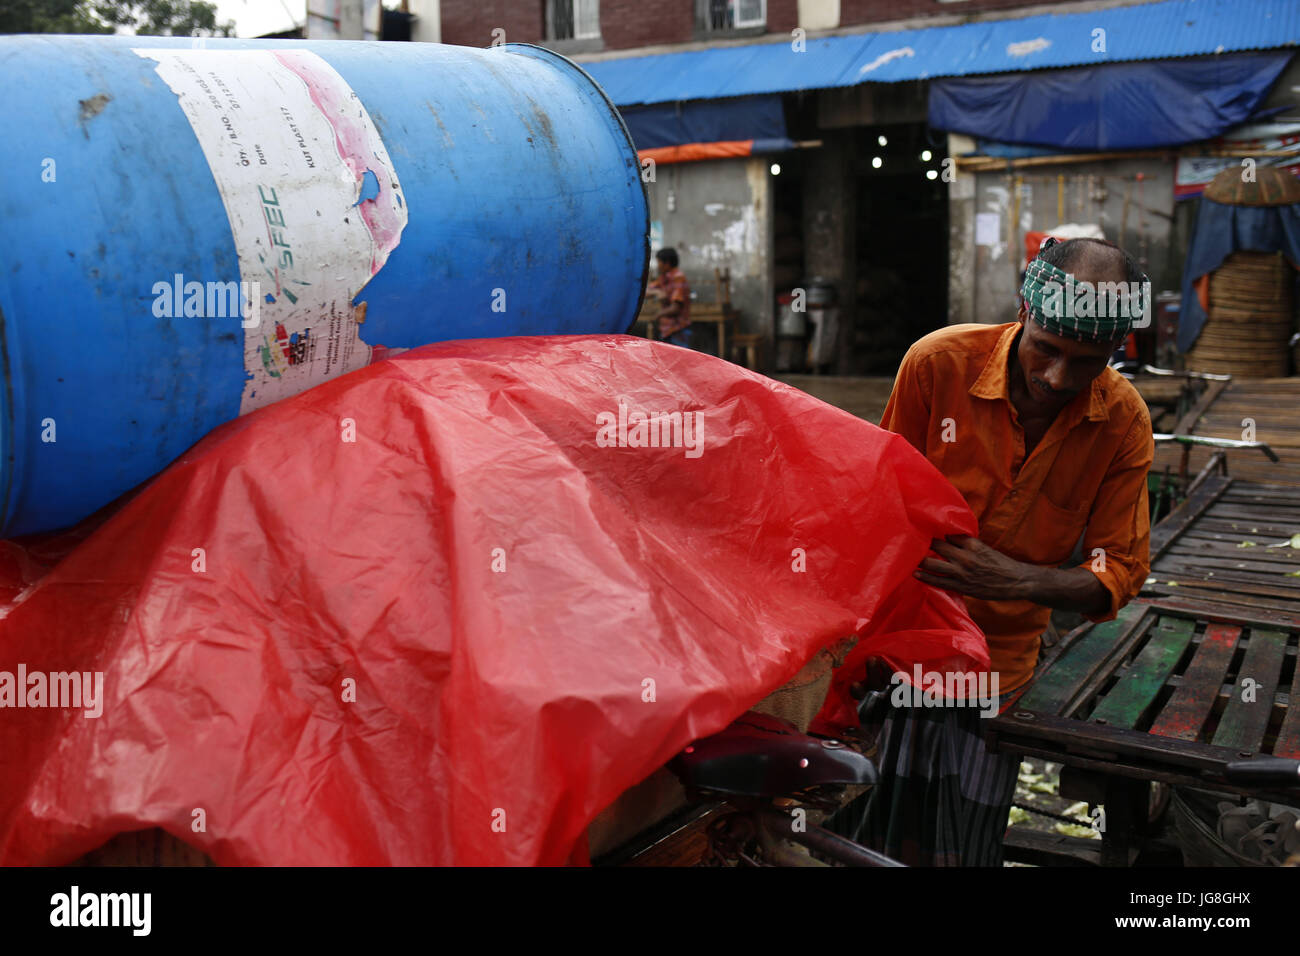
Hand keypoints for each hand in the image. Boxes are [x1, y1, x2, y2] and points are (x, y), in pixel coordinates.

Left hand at [914, 535, 1033, 600]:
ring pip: (933, 563)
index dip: (934, 533)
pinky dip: (925, 577)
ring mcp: (961, 572)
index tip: (922, 530)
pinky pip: (938, 581)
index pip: (947, 534)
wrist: (1015, 581)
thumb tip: (946, 536)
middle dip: (924, 543)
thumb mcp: (983, 548)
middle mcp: (965, 556)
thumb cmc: (999, 563)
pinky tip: (916, 573)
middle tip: (911, 541)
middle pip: (937, 546)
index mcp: (971, 544)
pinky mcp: (961, 585)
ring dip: (921, 560)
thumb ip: (965, 542)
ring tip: (911, 557)